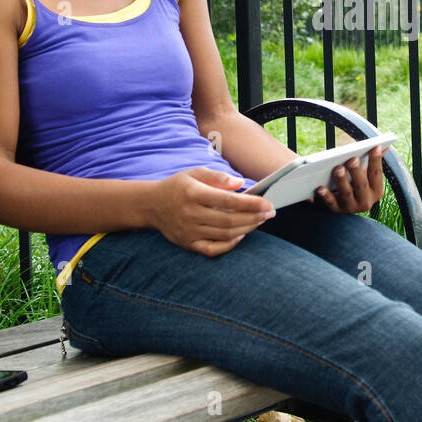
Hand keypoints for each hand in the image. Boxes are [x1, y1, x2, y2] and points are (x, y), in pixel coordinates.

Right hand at [147, 167, 274, 256]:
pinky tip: (240, 235)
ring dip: (246, 229)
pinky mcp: (187, 244)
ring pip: (224, 234)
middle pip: (229, 220)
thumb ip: (218, 177)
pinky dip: (229, 245)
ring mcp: (188, 231)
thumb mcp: (195, 172)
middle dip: (254, 217)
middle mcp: (190, 214)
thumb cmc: (179, 186)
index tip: (268, 204)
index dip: (251, 204)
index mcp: (193, 193)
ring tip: (259, 221)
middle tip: (269, 213)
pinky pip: (212, 249)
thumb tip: (240, 184)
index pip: (228, 201)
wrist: (151, 205)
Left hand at [314, 145, 384, 214]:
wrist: (346, 204)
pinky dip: (325, 196)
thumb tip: (385, 145)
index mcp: (376, 191)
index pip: (377, 174)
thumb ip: (374, 161)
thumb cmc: (357, 182)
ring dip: (342, 182)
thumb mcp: (367, 175)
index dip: (376, 160)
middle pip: (361, 185)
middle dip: (357, 172)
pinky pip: (330, 203)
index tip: (375, 147)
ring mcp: (351, 207)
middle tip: (352, 159)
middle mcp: (366, 202)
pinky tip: (320, 187)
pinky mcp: (337, 210)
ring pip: (346, 195)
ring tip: (338, 169)